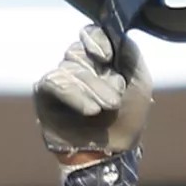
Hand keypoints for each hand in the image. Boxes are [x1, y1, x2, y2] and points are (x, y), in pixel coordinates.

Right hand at [35, 26, 150, 162]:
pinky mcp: (45, 95)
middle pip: (79, 53)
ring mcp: (60, 79)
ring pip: (68, 68)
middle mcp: (77, 65)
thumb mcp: (140, 84)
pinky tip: (89, 110)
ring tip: (101, 111)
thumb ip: (132, 55)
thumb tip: (119, 33)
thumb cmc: (128, 119)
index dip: (97, 40)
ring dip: (89, 89)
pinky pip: (54, 83)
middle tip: (114, 102)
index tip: (107, 57)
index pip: (91, 34)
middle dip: (99, 78)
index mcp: (99, 59)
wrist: (113, 153)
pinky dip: (73, 95)